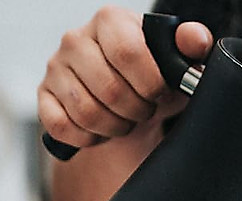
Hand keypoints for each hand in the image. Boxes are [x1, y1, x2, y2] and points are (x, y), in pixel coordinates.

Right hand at [38, 7, 212, 151]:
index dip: (150, 84)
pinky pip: (63, 127)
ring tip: (125, 119)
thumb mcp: (176, 61)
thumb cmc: (152, 77)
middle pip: (110, 90)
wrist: (127, 99)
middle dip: (136, 112)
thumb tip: (197, 40)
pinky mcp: (44, 96)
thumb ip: (192, 45)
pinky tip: (101, 129)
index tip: (159, 93)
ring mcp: (56, 67)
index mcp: (110, 21)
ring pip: (87, 113)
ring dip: (115, 127)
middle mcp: (76, 38)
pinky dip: (88, 138)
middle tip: (143, 110)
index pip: (128, 53)